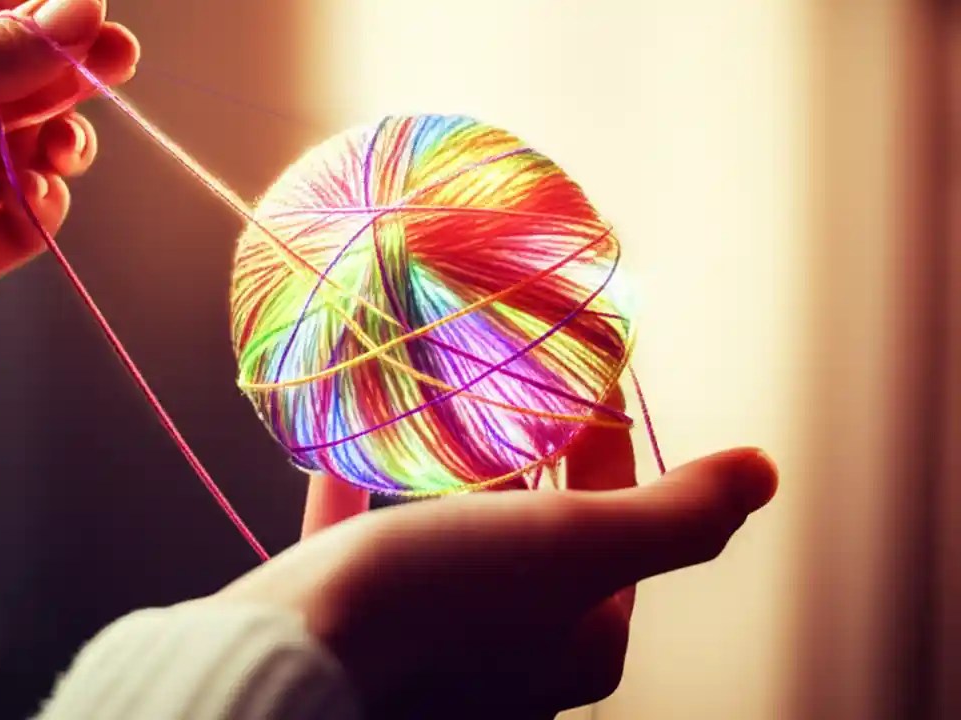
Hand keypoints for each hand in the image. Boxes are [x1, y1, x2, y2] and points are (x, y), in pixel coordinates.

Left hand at [0, 0, 138, 312]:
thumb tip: (78, 10)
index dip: (40, 16)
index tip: (94, 16)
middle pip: (13, 88)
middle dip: (68, 75)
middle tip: (121, 63)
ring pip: (25, 156)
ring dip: (60, 146)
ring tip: (67, 150)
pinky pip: (16, 225)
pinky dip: (41, 211)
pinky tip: (40, 198)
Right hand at [211, 413, 777, 717]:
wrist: (301, 656)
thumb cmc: (445, 598)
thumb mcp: (576, 546)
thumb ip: (675, 517)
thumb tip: (762, 473)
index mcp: (580, 635)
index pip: (622, 522)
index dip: (611, 444)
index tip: (588, 376)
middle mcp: (514, 648)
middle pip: (541, 533)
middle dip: (535, 459)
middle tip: (516, 384)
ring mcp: (433, 642)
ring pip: (457, 540)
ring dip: (458, 479)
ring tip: (446, 409)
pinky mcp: (358, 623)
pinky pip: (367, 544)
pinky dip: (366, 496)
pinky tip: (348, 449)